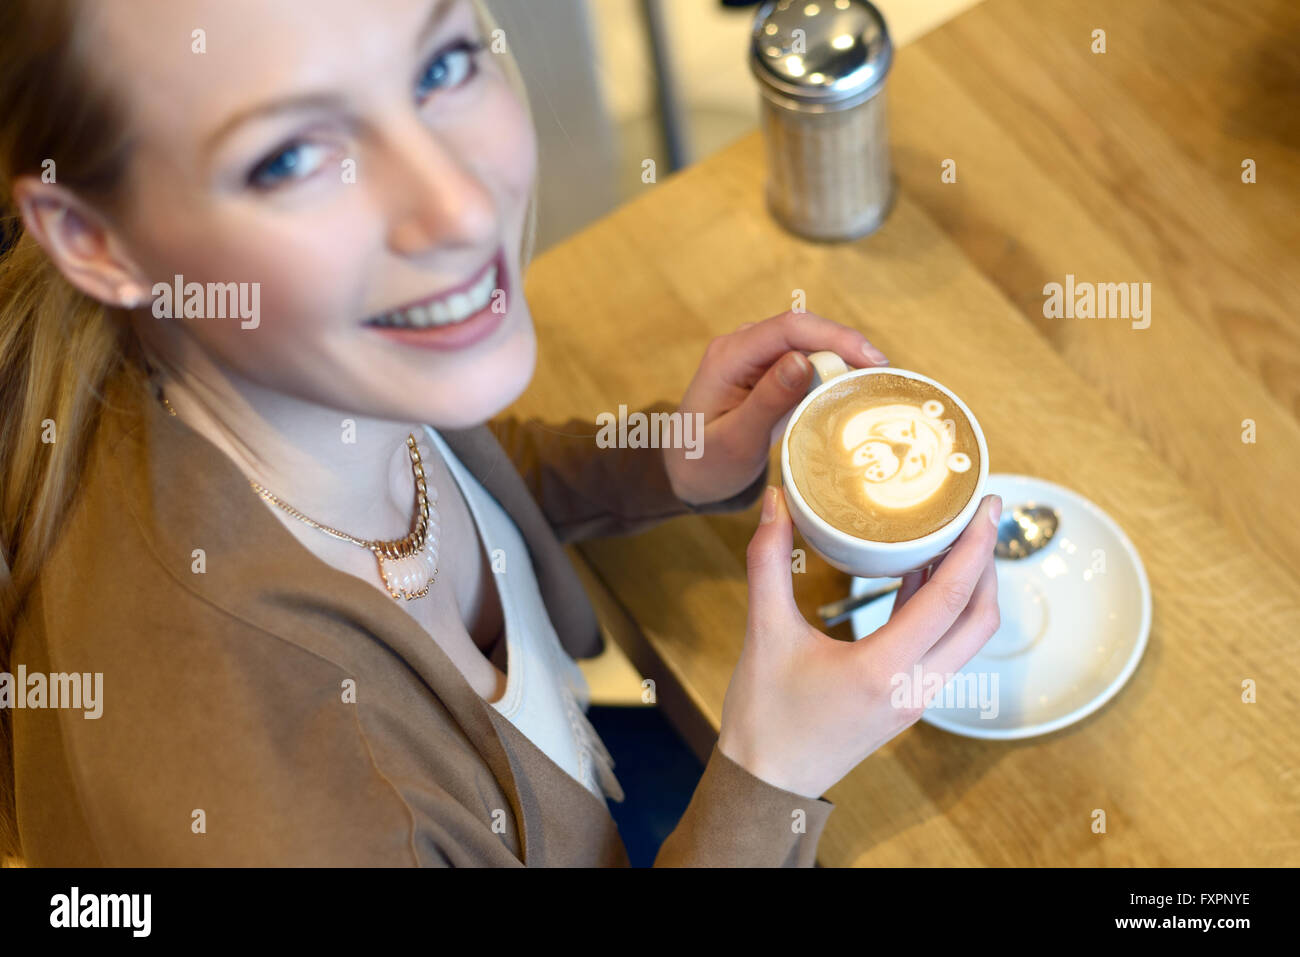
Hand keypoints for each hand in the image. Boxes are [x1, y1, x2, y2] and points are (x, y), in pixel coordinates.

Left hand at [662, 310, 888, 506]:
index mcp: (727, 357)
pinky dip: (831, 372)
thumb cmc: (705, 462)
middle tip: (884, 378)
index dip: (835, 337)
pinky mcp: (769, 370)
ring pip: (809, 343)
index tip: (872, 360)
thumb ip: (767, 400)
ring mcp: (755, 356)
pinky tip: (854, 388)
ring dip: (843, 359)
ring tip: (876, 383)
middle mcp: (742, 346)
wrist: (687, 474)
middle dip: (847, 347)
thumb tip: (802, 360)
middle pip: (805, 330)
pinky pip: (806, 360)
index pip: (788, 328)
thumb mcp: (736, 440)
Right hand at [717, 487, 1002, 798]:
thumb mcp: (764, 632)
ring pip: (967, 636)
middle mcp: (912, 686)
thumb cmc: (764, 716)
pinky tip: (921, 575)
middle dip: (986, 562)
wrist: (766, 783)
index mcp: (883, 669)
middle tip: (980, 515)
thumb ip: (769, 561)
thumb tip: (775, 501)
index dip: (974, 547)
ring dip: (970, 587)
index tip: (986, 506)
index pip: (950, 599)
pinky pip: (943, 648)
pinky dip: (944, 609)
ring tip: (956, 537)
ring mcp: (914, 698)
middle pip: (978, 618)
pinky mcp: (906, 701)